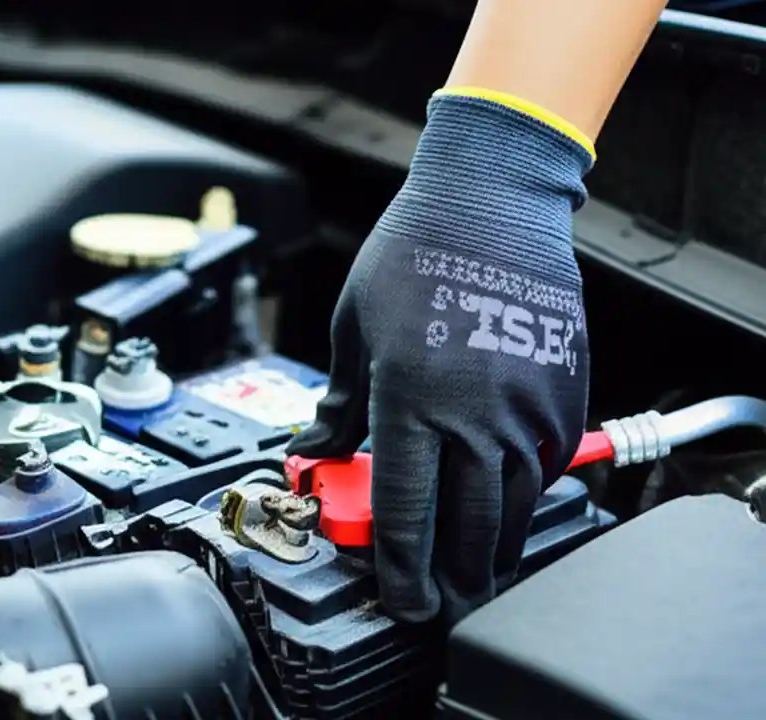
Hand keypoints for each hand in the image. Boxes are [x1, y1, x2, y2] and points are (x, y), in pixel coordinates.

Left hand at [287, 94, 591, 623]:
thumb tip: (318, 448)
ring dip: (490, 550)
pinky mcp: (564, 395)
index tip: (400, 601)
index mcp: (411, 400)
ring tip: (471, 571)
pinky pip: (548, 468)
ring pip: (515, 510)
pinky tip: (506, 508)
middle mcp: (475, 415)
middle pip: (467, 530)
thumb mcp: (352, 327)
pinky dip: (526, 498)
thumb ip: (340, 402)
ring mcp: (528, 408)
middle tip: (438, 605)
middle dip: (451, 582)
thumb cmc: (411, 253)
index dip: (401, 571)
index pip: (407, 514)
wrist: (490, 201)